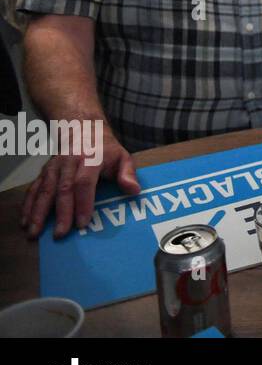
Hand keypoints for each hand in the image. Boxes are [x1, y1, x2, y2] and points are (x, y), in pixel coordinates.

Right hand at [20, 128, 139, 239]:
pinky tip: (25, 221)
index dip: (83, 203)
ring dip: (39, 213)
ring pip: (45, 190)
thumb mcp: (123, 157)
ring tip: (35, 233)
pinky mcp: (44, 172)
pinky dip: (28, 205)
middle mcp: (69, 162)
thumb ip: (128, 174)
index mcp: (91, 158)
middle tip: (60, 234)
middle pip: (63, 189)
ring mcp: (54, 167)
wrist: (83, 129)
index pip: (84, 182)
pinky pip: (34, 189)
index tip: (83, 223)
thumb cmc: (106, 149)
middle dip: (61, 213)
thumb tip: (134, 191)